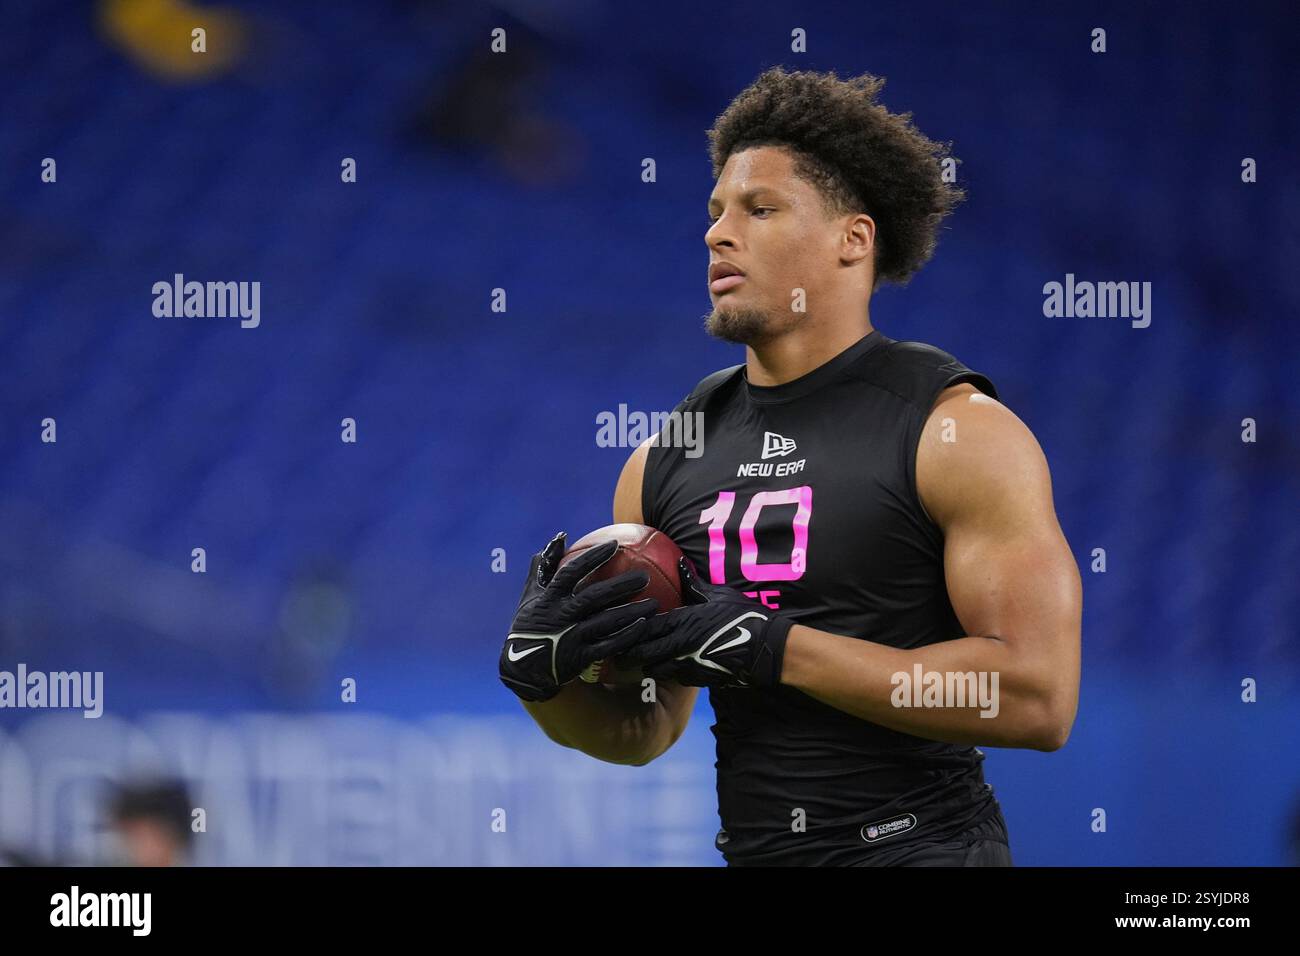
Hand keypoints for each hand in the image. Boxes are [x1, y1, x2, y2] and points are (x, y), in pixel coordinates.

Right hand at [500, 531, 658, 701]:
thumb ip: (542, 566)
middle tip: (645, 577)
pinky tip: (643, 626)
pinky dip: (626, 636)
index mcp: (549, 598)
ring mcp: (572, 637)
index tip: (614, 545)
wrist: (524, 668)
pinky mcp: (581, 656)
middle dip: (621, 585)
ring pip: (607, 621)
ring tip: (654, 603)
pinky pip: (608, 645)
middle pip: (595, 596)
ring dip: (632, 612)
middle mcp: (562, 615)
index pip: (571, 572)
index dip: (593, 557)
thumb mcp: (529, 595)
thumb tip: (560, 537)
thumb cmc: (529, 625)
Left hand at [616, 557, 792, 688]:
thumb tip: (679, 562)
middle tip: (614, 651)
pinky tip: (664, 670)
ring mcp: (687, 664)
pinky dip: (666, 674)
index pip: (645, 627)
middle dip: (627, 653)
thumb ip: (694, 583)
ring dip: (645, 666)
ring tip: (635, 664)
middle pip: (642, 653)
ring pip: (655, 670)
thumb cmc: (743, 617)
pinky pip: (674, 678)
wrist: (764, 650)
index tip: (615, 627)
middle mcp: (679, 645)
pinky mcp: (698, 678)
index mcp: (682, 622)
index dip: (628, 628)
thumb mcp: (718, 595)